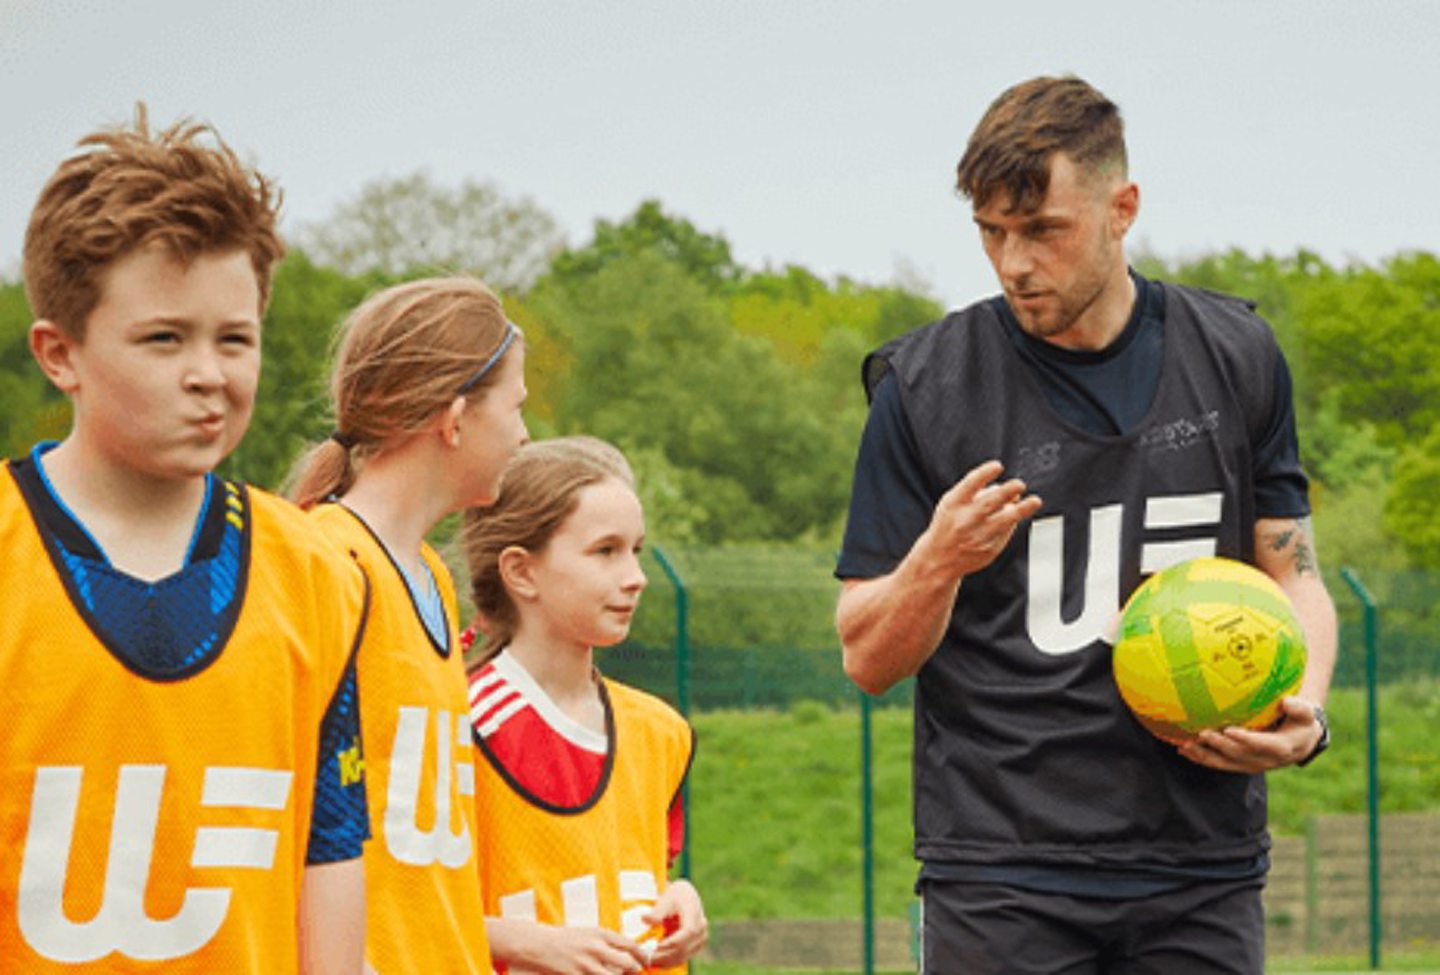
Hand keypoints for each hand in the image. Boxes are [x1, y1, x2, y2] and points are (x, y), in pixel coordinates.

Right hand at [494, 921, 648, 974]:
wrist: (539, 945)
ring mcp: (586, 964)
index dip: (642, 954)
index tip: (646, 960)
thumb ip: (607, 941)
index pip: (630, 944)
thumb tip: (627, 951)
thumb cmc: (566, 939)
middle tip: (638, 971)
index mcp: (600, 934)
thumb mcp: (589, 933)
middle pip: (627, 963)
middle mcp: (596, 948)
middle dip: (636, 970)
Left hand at [642, 879, 707, 968]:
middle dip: (666, 954)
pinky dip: (670, 961)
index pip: (688, 932)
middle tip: (648, 957)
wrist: (685, 897)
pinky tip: (657, 961)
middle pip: (685, 947)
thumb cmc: (675, 896)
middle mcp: (701, 928)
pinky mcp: (696, 946)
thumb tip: (645, 919)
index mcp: (695, 913)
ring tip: (650, 960)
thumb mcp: (666, 899)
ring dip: (666, 960)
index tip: (657, 946)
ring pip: (684, 955)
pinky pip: (683, 957)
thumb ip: (657, 911)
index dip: (673, 941)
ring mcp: (700, 938)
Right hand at [925, 460, 1041, 576]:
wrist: (939, 558)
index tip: (998, 466)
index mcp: (953, 504)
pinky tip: (1012, 516)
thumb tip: (1011, 490)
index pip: (969, 485)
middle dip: (1007, 491)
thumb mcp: (953, 504)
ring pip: (1004, 521)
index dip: (985, 473)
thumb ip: (978, 493)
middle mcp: (965, 520)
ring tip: (1035, 501)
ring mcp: (978, 536)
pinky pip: (1006, 532)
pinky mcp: (990, 549)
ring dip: (1022, 509)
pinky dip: (1011, 522)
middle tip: (1020, 484)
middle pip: (990, 503)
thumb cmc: (950, 523)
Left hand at [1177, 696, 1325, 772]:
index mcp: (1281, 748)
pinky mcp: (1240, 766)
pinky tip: (1184, 749)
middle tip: (1202, 733)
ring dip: (1204, 755)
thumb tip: (1287, 701)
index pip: (1262, 745)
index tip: (1230, 730)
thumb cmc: (1300, 722)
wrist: (1300, 742)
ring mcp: (1251, 765)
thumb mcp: (1306, 714)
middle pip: (1239, 755)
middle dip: (1220, 745)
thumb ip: (1299, 708)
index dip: (1246, 740)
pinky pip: (1219, 763)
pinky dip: (1201, 758)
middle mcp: (1265, 761)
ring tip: (1185, 746)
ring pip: (1225, 763)